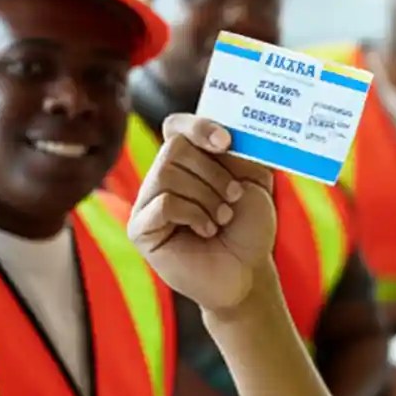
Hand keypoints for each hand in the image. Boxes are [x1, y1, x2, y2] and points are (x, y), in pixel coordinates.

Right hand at [128, 113, 276, 311]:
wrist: (248, 269)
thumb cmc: (250, 225)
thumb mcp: (255, 180)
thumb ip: (239, 150)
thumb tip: (226, 131)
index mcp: (188, 159)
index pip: (176, 126)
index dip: (198, 126)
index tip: (226, 143)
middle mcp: (163, 176)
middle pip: (175, 147)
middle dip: (214, 172)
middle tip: (235, 196)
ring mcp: (148, 201)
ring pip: (168, 174)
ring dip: (207, 195)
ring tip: (223, 217)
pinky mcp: (141, 229)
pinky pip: (163, 204)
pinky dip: (193, 214)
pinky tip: (207, 230)